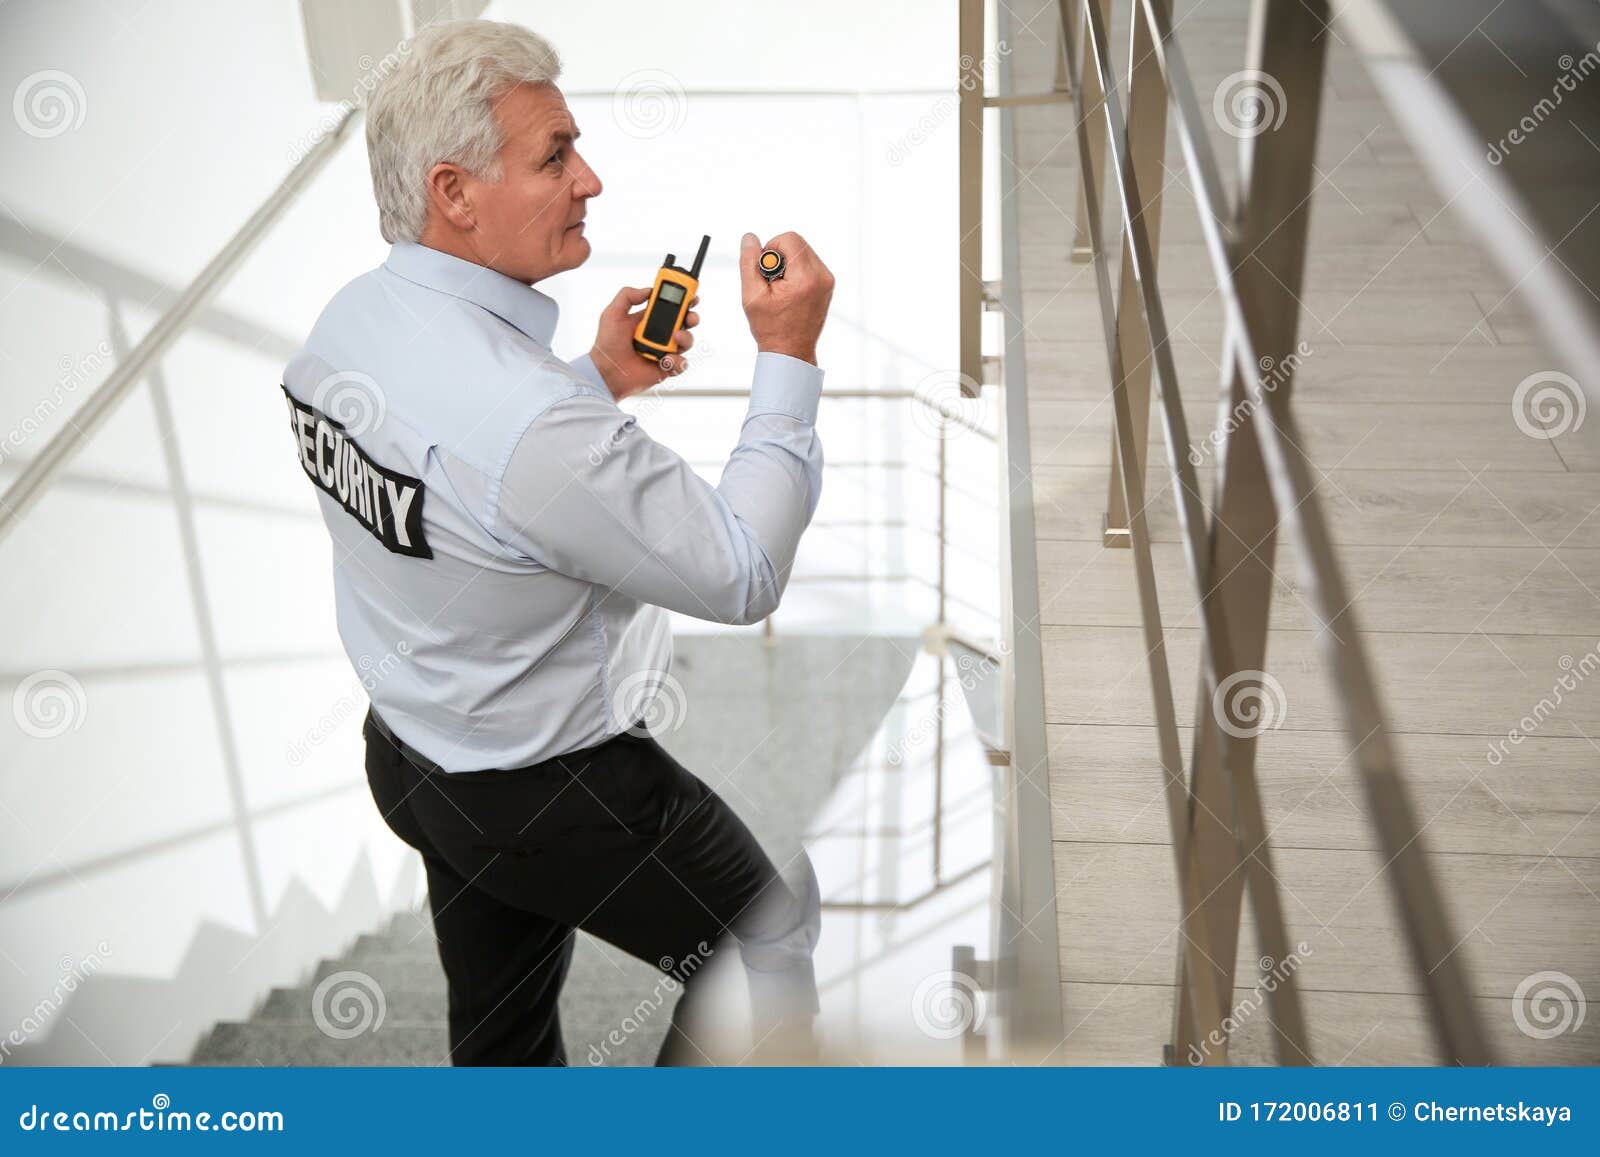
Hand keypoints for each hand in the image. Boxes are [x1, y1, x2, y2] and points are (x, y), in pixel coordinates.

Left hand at [585, 286, 699, 401]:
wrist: (606, 373)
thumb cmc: (607, 346)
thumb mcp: (612, 314)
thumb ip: (627, 296)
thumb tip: (648, 289)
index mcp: (649, 319)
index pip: (670, 306)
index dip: (682, 300)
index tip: (690, 294)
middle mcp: (659, 334)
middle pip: (684, 322)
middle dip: (691, 317)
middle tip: (690, 317)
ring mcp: (664, 351)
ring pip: (686, 341)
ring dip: (686, 338)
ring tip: (676, 338)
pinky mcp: (666, 368)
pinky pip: (681, 363)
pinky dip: (678, 361)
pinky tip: (666, 360)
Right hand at [740, 231, 833, 364]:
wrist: (790, 352)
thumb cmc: (771, 328)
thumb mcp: (752, 295)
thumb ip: (749, 262)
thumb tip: (749, 238)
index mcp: (806, 278)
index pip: (789, 239)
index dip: (771, 249)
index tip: (766, 271)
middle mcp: (822, 276)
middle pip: (797, 243)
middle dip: (779, 256)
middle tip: (772, 282)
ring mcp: (827, 280)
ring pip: (803, 251)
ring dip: (787, 263)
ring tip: (780, 288)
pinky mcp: (827, 284)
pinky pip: (809, 263)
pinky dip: (796, 270)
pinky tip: (788, 291)